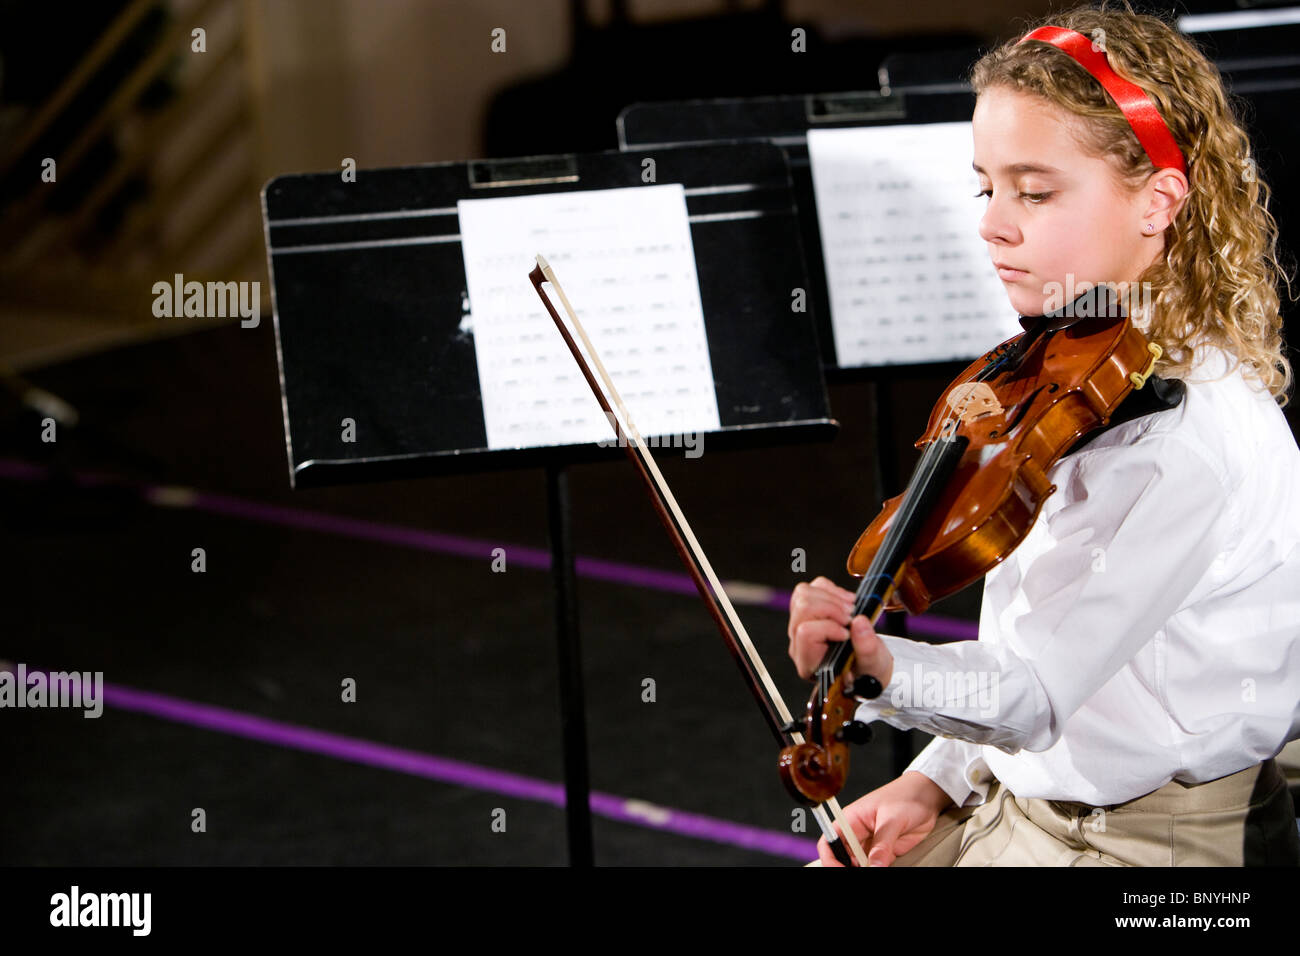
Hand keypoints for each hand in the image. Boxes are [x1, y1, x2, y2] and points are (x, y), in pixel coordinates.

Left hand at [788, 576, 892, 691]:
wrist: (866, 666)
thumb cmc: (866, 671)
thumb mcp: (873, 666)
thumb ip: (867, 649)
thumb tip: (859, 622)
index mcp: (809, 662)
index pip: (806, 633)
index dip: (829, 628)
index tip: (847, 634)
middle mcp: (799, 643)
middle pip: (803, 608)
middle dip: (832, 607)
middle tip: (852, 617)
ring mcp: (801, 624)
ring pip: (803, 594)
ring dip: (832, 597)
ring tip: (852, 609)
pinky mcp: (810, 610)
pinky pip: (813, 587)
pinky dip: (833, 590)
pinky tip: (847, 602)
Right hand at [817, 771, 954, 866]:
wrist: (928, 796)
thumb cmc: (907, 796)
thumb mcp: (893, 819)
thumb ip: (883, 844)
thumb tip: (874, 866)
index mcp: (851, 820)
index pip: (830, 842)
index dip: (830, 858)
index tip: (840, 869)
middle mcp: (858, 833)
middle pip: (843, 858)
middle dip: (848, 868)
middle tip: (865, 871)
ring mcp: (872, 844)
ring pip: (860, 865)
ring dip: (866, 870)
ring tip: (878, 868)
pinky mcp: (886, 852)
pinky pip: (877, 866)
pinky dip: (878, 870)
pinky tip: (884, 868)